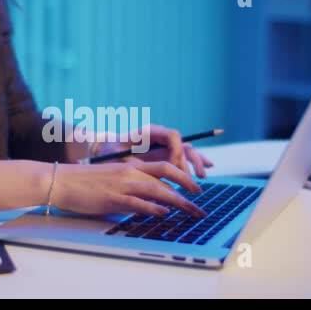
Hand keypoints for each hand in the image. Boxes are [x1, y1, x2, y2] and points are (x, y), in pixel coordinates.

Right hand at [52, 162, 206, 217]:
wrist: (61, 180)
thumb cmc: (85, 182)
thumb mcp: (113, 179)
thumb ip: (132, 188)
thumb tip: (150, 203)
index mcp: (131, 166)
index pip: (165, 166)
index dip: (184, 175)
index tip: (195, 186)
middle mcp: (131, 172)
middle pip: (168, 174)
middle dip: (188, 186)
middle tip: (201, 199)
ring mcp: (123, 184)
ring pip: (158, 189)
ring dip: (179, 201)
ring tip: (192, 211)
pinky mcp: (113, 198)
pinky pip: (139, 202)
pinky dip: (154, 208)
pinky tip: (165, 213)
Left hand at [99, 125, 213, 177]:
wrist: (104, 151)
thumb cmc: (109, 153)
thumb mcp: (117, 157)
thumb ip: (133, 163)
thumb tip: (145, 171)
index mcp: (149, 132)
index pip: (172, 136)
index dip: (176, 151)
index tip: (173, 167)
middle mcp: (160, 137)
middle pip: (183, 144)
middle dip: (192, 160)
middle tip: (197, 177)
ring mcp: (164, 145)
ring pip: (187, 151)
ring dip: (197, 162)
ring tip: (202, 176)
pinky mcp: (166, 154)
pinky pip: (184, 156)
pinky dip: (195, 162)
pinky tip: (206, 169)